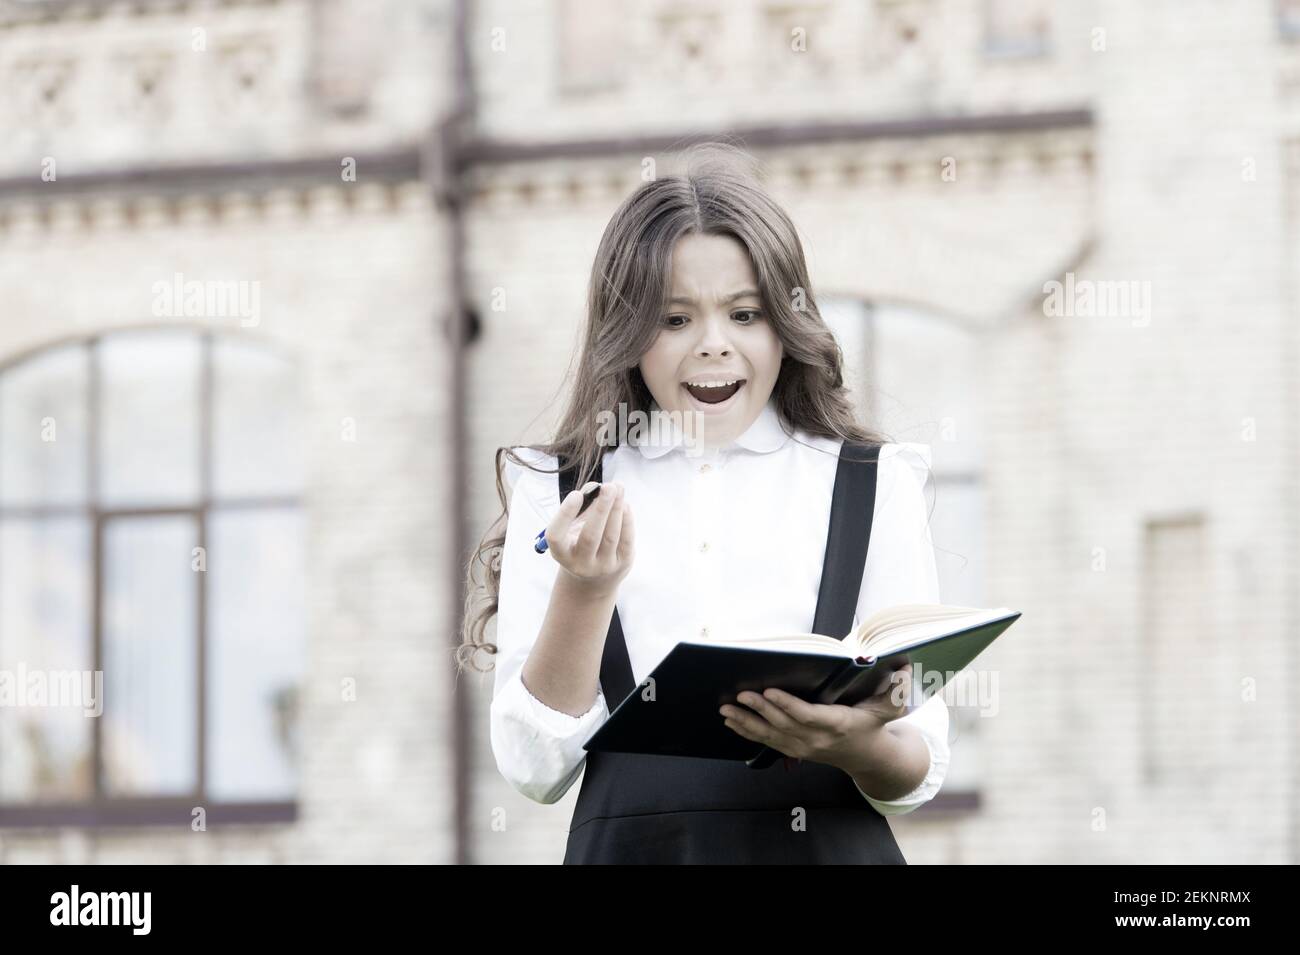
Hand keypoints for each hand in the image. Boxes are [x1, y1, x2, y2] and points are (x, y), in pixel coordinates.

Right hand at [547, 480, 634, 593]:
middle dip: (601, 509)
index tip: (576, 494)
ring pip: (610, 536)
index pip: (556, 536)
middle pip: (590, 537)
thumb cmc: (581, 537)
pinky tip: (625, 504)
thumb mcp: (575, 524)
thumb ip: (583, 502)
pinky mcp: (622, 564)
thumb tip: (598, 487)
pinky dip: (626, 520)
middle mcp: (580, 563)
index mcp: (561, 553)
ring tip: (618, 487)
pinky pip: (626, 540)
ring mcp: (602, 566)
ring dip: (616, 509)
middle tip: (609, 487)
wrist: (597, 574)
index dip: (565, 515)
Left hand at [719, 663, 913, 768]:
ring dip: (745, 722)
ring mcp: (802, 748)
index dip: (786, 705)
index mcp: (836, 725)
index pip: (807, 716)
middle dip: (759, 710)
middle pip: (783, 724)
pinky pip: (766, 741)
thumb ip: (897, 691)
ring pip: (769, 735)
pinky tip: (730, 721)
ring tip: (725, 710)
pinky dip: (747, 731)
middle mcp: (816, 739)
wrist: (867, 757)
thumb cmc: (873, 725)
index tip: (769, 691)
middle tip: (740, 694)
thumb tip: (906, 669)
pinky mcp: (793, 750)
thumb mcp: (889, 709)